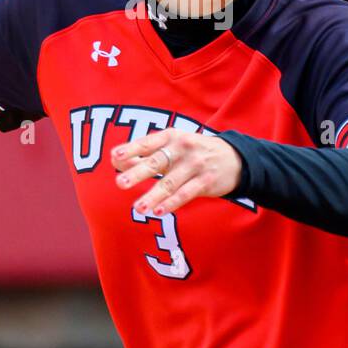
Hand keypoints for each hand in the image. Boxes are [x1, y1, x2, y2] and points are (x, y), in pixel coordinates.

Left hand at [111, 128, 242, 215]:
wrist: (233, 158)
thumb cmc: (192, 152)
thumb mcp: (171, 146)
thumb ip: (145, 154)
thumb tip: (114, 160)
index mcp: (171, 136)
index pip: (147, 143)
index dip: (131, 149)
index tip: (114, 156)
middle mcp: (183, 148)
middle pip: (156, 162)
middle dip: (137, 173)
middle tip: (119, 183)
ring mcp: (195, 164)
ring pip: (170, 182)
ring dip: (153, 196)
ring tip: (138, 208)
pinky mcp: (206, 181)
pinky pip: (186, 193)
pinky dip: (172, 203)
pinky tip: (159, 211)